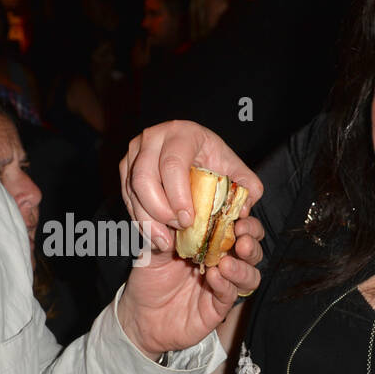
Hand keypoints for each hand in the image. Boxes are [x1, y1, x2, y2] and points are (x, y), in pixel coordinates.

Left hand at [115, 121, 264, 356]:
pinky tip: (214, 277)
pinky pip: (230, 295)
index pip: (236, 226)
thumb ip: (168, 232)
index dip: (242, 217)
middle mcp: (221, 262)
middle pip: (251, 248)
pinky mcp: (217, 308)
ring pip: (250, 273)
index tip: (239, 209)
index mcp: (210, 243)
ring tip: (228, 259)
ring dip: (243, 265)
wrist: (139, 316)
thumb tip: (180, 212)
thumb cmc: (148, 279)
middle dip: (251, 238)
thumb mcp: (154, 250)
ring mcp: (222, 285)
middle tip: (241, 233)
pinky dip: (226, 284)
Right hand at [119, 119, 261, 234]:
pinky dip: (140, 219)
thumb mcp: (236, 170)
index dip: (177, 195)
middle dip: (160, 210)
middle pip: (144, 178)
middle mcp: (153, 138)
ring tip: (166, 241)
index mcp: (182, 133)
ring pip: (132, 190)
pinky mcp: (125, 168)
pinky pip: (127, 198)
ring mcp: (134, 152)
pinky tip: (156, 234)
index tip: (188, 220)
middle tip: (179, 229)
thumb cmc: (214, 162)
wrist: (193, 152)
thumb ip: (249, 188)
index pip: (172, 164)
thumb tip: (244, 210)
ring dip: (147, 220)